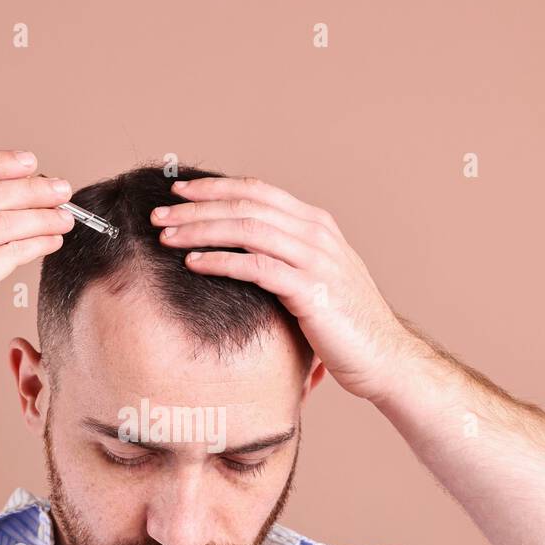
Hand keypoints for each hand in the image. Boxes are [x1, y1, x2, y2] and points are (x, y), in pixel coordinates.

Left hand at [149, 175, 401, 402]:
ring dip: (202, 230)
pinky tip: (194, 264)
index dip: (216, 188)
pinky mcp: (312, 290)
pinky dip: (222, 261)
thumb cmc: (344, 325)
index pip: (258, 191)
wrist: (384, 357)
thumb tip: (242, 254)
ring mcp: (317, 260)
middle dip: (197, 208)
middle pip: (246, 205)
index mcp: (316, 225)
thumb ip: (285, 258)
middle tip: (159, 215)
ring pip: (248, 229)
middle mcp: (317, 234)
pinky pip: (257, 267)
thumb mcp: (315, 279)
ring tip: (167, 238)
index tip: (179, 193)